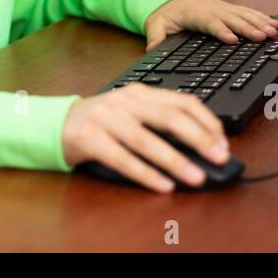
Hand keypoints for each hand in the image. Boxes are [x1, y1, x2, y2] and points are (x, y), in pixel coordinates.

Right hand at [62, 84, 229, 190]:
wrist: (55, 123)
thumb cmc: (100, 123)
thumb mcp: (130, 114)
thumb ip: (158, 122)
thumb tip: (199, 148)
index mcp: (138, 92)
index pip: (181, 101)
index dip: (206, 121)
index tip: (222, 142)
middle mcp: (123, 102)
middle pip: (168, 117)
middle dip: (199, 138)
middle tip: (219, 157)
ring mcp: (104, 118)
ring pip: (145, 139)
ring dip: (175, 160)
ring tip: (196, 177)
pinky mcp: (88, 138)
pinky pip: (121, 158)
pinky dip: (145, 173)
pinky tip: (162, 185)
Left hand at [145, 0, 277, 49]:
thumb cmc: (165, 14)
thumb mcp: (156, 24)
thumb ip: (155, 36)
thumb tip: (152, 48)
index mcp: (195, 15)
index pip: (210, 24)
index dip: (221, 30)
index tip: (232, 39)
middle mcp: (212, 10)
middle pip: (232, 19)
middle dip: (248, 28)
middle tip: (262, 37)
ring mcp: (223, 8)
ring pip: (244, 15)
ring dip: (260, 23)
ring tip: (273, 32)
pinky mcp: (230, 9)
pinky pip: (248, 12)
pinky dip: (262, 17)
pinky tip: (274, 24)